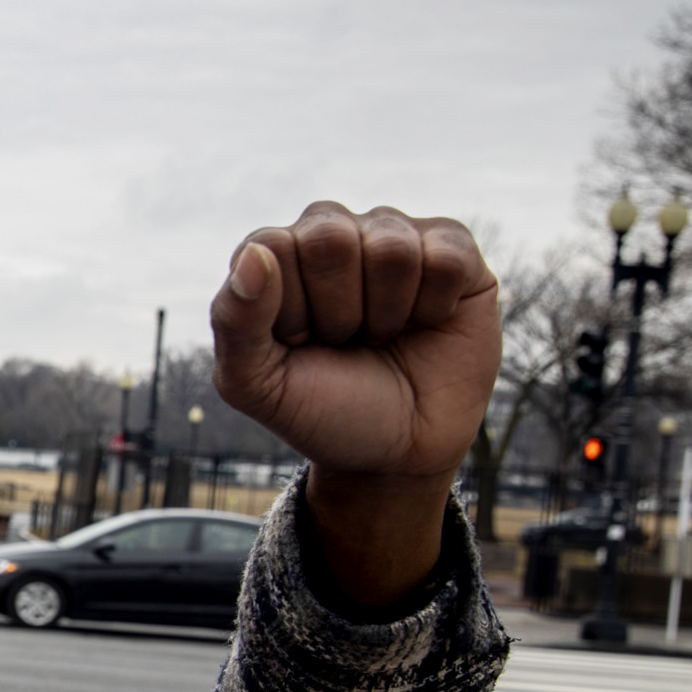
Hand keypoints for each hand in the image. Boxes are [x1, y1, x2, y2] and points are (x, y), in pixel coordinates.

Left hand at [211, 203, 500, 608]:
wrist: (392, 457)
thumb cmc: (317, 414)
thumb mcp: (253, 382)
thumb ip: (236, 320)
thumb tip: (256, 253)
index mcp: (274, 259)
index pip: (270, 246)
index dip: (284, 310)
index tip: (297, 350)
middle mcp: (332, 239)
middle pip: (328, 235)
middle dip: (334, 309)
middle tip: (344, 346)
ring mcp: (395, 241)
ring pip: (387, 240)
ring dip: (384, 308)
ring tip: (383, 339)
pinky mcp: (455, 254)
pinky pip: (443, 246)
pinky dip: (433, 297)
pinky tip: (425, 323)